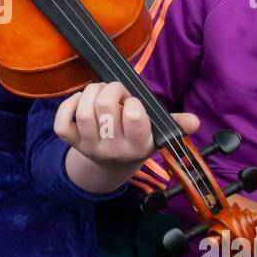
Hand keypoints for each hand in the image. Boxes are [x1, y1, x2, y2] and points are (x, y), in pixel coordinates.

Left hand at [55, 81, 199, 192]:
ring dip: (92, 92)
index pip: (134, 116)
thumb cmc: (137, 139)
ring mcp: (90, 147)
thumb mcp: (158, 135)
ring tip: (101, 92)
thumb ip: (174, 125)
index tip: (134, 102)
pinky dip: (69, 104)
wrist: (112, 166)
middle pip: (104, 107)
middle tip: (117, 92)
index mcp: (138, 145)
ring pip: (84, 111)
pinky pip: (62, 122)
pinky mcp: (72, 143)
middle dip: (111, 90)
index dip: (133, 101)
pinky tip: (81, 100)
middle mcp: (113, 149)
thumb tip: (194, 122)